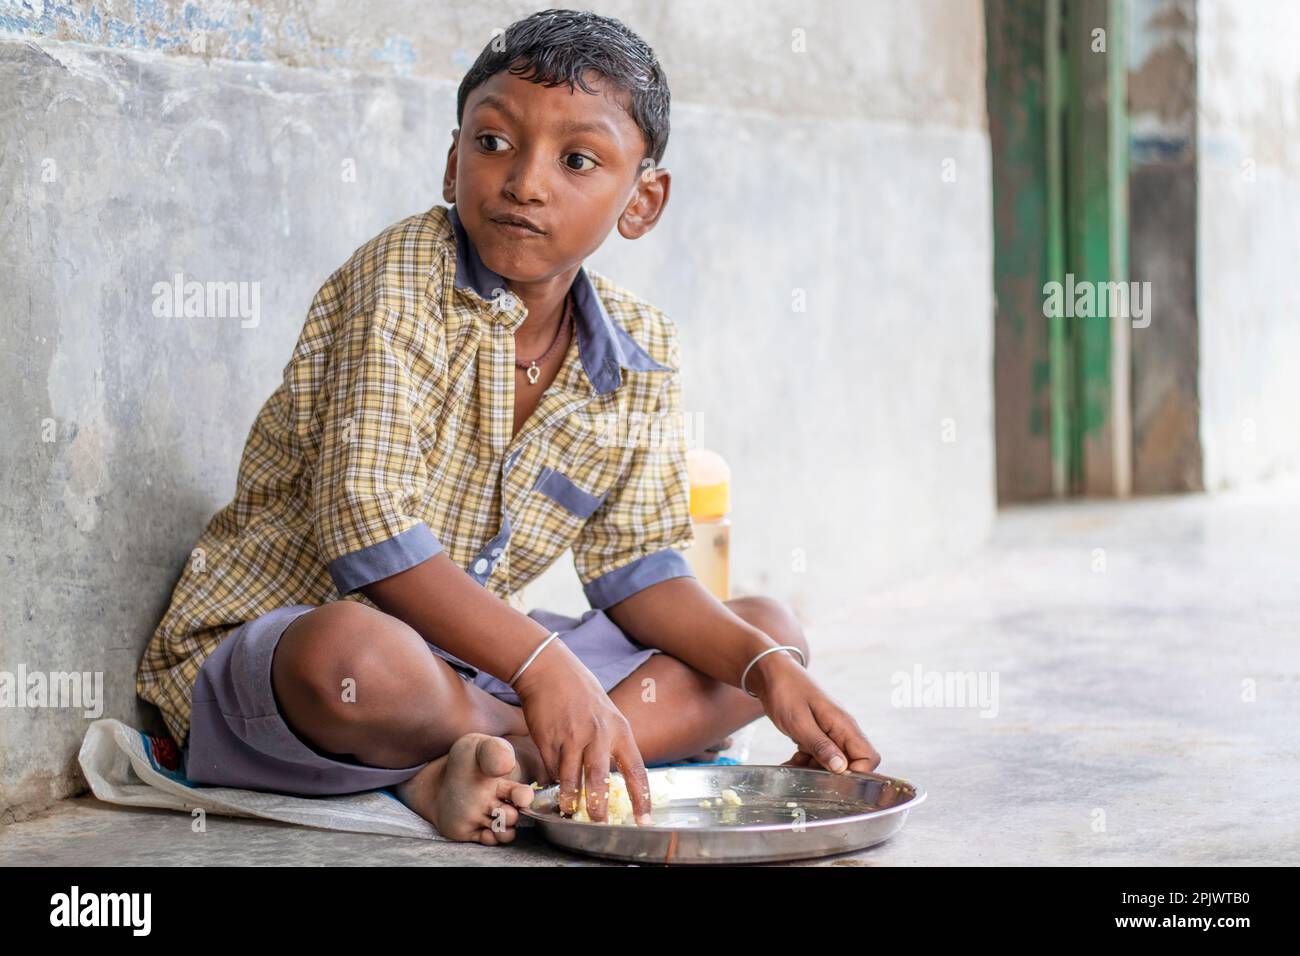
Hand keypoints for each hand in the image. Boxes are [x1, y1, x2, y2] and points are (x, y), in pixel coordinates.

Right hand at [512, 638, 652, 824]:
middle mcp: (598, 734)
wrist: (549, 670)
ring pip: (571, 780)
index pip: (635, 770)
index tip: (644, 820)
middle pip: (600, 780)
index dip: (641, 799)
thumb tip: (613, 774)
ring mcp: (571, 737)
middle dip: (600, 807)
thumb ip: (612, 742)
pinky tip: (554, 787)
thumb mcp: (608, 714)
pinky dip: (554, 782)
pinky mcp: (549, 739)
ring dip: (571, 800)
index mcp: (619, 729)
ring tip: (571, 811)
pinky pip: (552, 769)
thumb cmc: (581, 692)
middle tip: (600, 823)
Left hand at [748, 651, 881, 773]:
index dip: (856, 773)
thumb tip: (842, 769)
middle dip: (831, 775)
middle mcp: (841, 729)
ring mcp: (830, 731)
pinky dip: (806, 762)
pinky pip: (819, 755)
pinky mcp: (818, 733)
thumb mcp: (799, 722)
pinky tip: (791, 762)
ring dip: (814, 770)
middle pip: (851, 763)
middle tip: (808, 776)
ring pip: (833, 762)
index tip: (832, 780)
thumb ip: (820, 745)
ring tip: (793, 768)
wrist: (770, 673)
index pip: (868, 757)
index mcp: (844, 724)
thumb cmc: (785, 692)